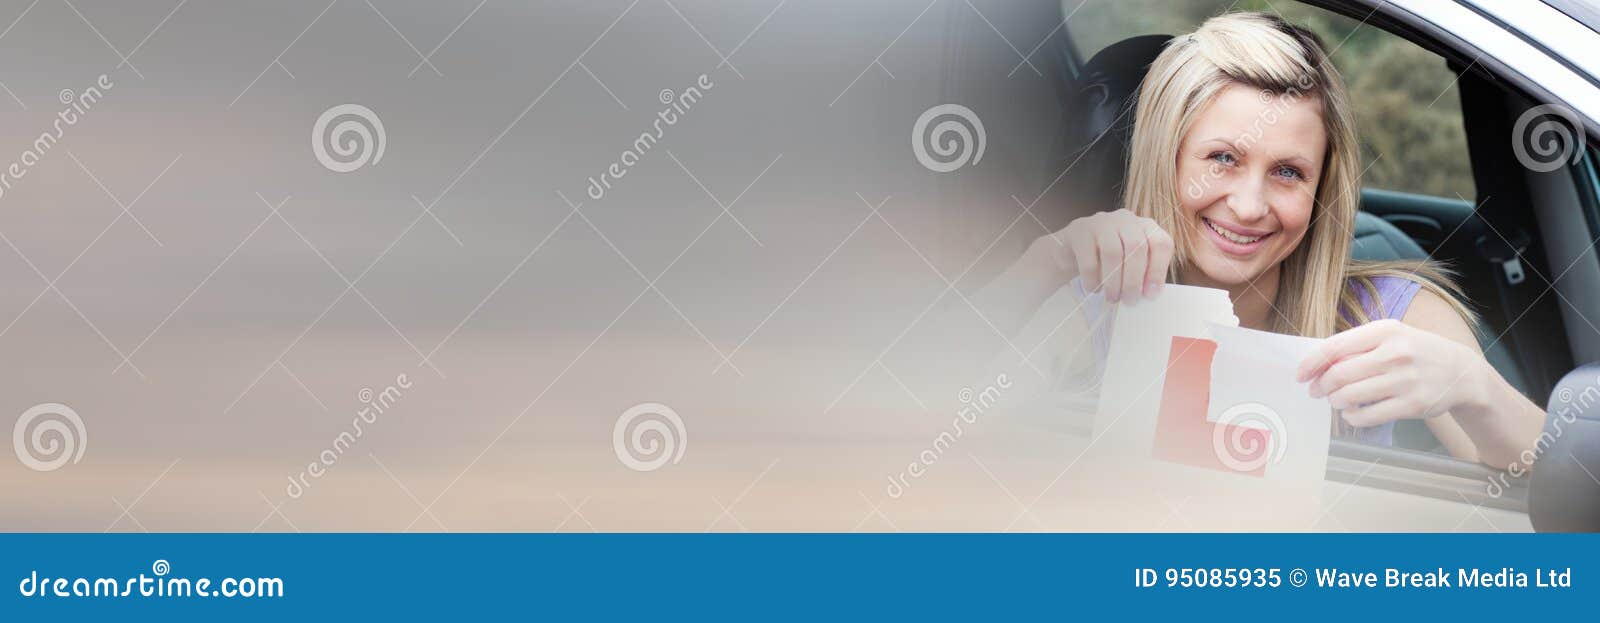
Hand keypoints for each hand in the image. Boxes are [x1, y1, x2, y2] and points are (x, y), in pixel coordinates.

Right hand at [1032, 209, 1172, 302]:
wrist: (1072, 251)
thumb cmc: (1107, 260)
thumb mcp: (1130, 264)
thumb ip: (1143, 274)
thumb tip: (1150, 294)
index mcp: (1145, 226)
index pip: (1161, 242)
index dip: (1158, 270)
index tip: (1151, 294)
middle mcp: (1126, 219)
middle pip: (1136, 247)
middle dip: (1133, 279)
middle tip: (1129, 301)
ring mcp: (1101, 222)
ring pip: (1112, 252)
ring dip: (1114, 281)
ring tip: (1112, 298)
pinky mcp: (1079, 231)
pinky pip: (1089, 259)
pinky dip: (1093, 279)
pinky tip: (1093, 288)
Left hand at [1294, 319, 1486, 426]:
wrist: (1462, 373)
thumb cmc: (1416, 352)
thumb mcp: (1391, 337)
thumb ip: (1357, 346)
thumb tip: (1317, 364)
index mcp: (1386, 330)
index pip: (1335, 347)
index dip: (1311, 363)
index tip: (1300, 375)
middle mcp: (1395, 353)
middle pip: (1339, 374)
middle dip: (1321, 386)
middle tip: (1316, 391)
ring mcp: (1405, 380)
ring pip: (1350, 396)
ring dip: (1335, 401)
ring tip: (1336, 400)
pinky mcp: (1412, 405)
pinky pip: (1368, 416)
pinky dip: (1352, 417)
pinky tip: (1352, 413)